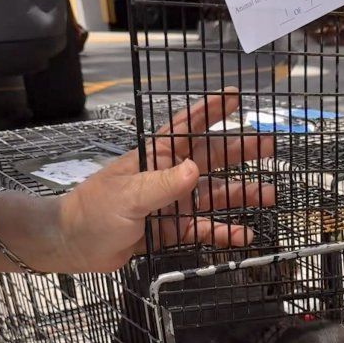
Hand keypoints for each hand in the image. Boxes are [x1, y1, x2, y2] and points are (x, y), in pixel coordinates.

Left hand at [56, 87, 275, 272]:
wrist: (74, 245)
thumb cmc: (93, 211)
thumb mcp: (128, 195)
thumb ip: (163, 183)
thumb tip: (196, 170)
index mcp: (155, 158)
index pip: (187, 127)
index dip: (210, 111)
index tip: (235, 97)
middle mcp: (168, 176)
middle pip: (211, 159)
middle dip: (240, 152)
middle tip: (268, 147)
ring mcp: (172, 203)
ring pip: (214, 195)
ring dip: (240, 195)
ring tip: (268, 195)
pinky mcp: (172, 229)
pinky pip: (204, 228)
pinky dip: (223, 232)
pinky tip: (241, 235)